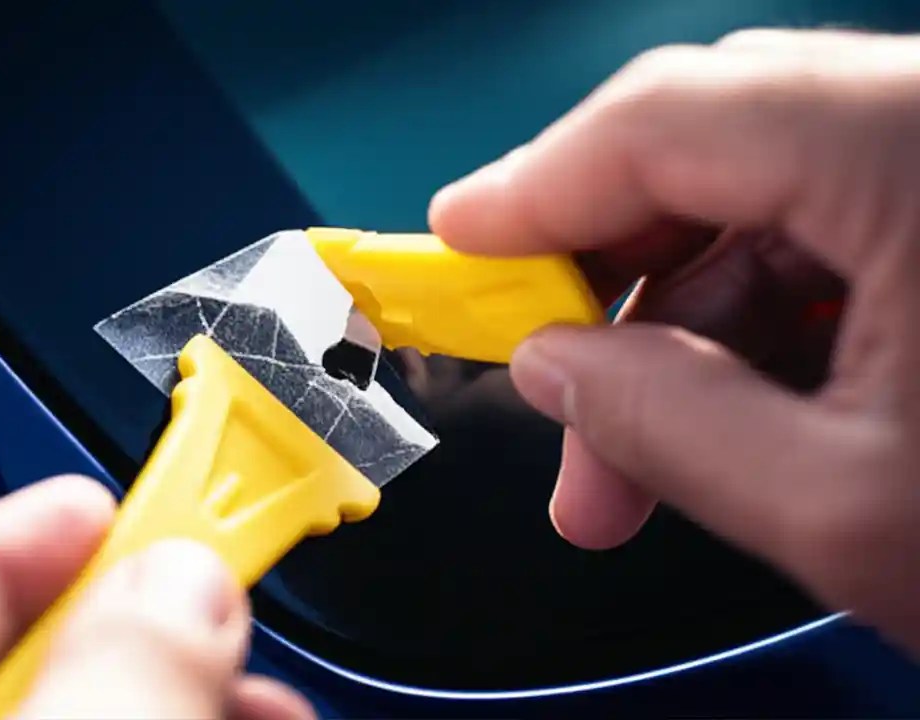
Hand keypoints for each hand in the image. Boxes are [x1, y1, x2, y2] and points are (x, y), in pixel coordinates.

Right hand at [430, 28, 919, 653]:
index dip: (536, 185)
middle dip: (611, 284)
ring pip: (772, 205)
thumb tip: (551, 362)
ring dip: (687, 331)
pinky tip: (737, 427)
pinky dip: (768, 330)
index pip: (666, 118)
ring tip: (634, 465)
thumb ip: (658, 422)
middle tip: (551, 398)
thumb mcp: (839, 506)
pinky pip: (843, 235)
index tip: (458, 243)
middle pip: (713, 152)